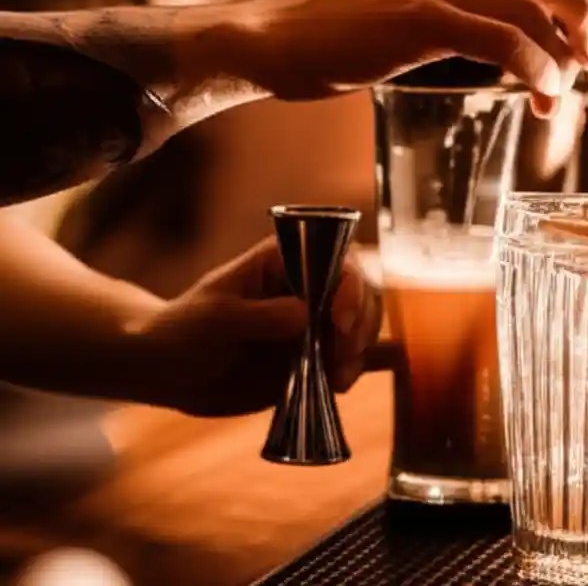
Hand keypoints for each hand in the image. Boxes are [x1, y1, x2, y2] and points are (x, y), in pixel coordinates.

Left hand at [130, 239, 380, 416]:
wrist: (168, 372)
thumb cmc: (183, 329)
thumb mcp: (215, 319)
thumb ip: (260, 316)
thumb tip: (306, 316)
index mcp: (285, 261)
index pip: (337, 259)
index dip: (350, 286)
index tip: (339, 319)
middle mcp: (308, 288)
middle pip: (360, 294)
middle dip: (361, 323)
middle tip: (343, 353)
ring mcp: (313, 324)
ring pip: (359, 329)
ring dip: (358, 352)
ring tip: (338, 379)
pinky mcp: (313, 357)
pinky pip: (345, 360)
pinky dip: (351, 371)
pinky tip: (340, 385)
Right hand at [216, 0, 587, 115]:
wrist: (265, 41)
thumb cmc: (332, 32)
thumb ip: (452, 5)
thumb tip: (509, 34)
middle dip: (584, 14)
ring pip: (529, 7)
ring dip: (562, 52)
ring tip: (563, 88)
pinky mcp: (414, 22)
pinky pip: (499, 39)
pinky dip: (534, 67)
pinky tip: (540, 91)